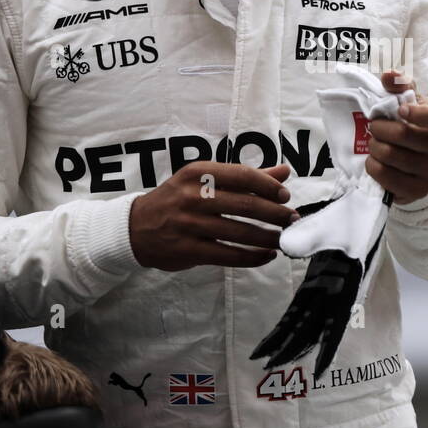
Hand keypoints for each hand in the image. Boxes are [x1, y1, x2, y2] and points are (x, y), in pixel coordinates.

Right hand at [128, 162, 299, 270]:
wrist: (134, 228)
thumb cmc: (177, 200)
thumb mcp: (203, 181)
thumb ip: (244, 178)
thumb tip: (284, 171)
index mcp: (198, 173)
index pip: (242, 176)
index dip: (269, 186)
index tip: (285, 196)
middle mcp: (193, 196)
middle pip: (246, 205)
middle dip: (276, 214)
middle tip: (292, 219)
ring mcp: (189, 224)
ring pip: (240, 232)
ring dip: (268, 237)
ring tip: (284, 238)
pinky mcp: (188, 249)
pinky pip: (228, 255)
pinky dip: (252, 256)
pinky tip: (267, 255)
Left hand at [364, 70, 427, 205]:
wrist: (419, 158)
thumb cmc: (414, 123)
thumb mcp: (410, 101)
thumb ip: (400, 85)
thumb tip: (389, 75)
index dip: (420, 113)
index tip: (400, 109)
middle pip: (405, 135)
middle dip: (380, 128)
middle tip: (373, 126)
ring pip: (392, 156)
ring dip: (374, 147)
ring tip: (374, 142)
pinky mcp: (419, 190)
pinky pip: (387, 178)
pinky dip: (373, 167)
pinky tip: (375, 161)